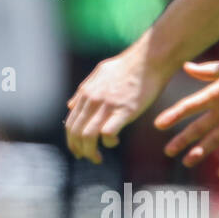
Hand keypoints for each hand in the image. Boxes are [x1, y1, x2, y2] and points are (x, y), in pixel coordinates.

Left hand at [65, 43, 171, 163]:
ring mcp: (107, 105)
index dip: (71, 140)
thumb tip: (70, 105)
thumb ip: (83, 91)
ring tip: (97, 158)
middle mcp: (92, 99)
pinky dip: (108, 142)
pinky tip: (114, 142)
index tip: (77, 150)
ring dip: (90, 152)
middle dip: (79, 149)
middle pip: (76, 132)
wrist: (148, 59)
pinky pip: (107, 133)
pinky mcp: (123, 110)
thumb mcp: (99, 74)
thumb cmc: (127, 67)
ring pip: (88, 136)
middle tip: (87, 158)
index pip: (71, 123)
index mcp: (86, 93)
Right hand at [153, 53, 218, 176]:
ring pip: (215, 140)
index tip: (159, 125)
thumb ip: (211, 71)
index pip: (190, 108)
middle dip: (183, 140)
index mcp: (216, 95)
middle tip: (168, 151)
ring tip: (187, 162)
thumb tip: (185, 67)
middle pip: (198, 128)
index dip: (174, 116)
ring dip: (201, 151)